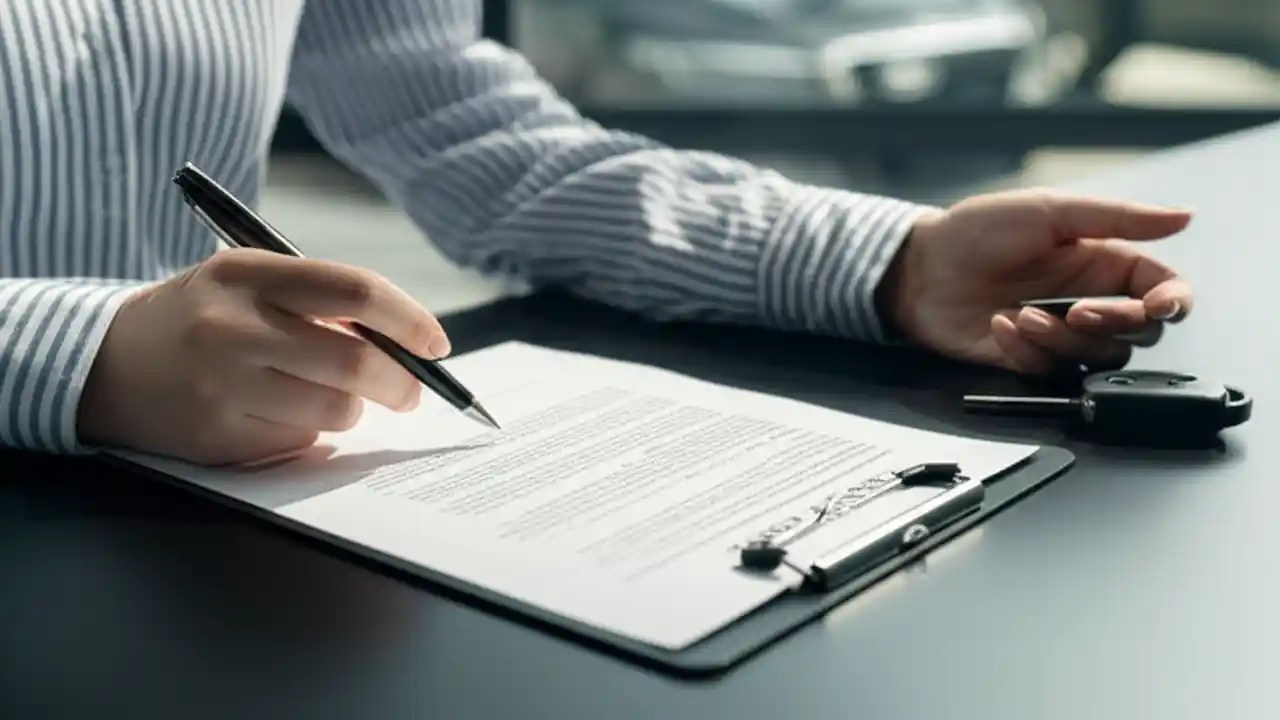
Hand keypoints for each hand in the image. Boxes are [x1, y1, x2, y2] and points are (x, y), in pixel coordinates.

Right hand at [78, 249, 449, 464]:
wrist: (106, 363)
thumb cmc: (204, 317)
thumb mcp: (249, 281)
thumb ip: (321, 300)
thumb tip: (408, 341)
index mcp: (249, 274)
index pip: (356, 291)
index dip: (410, 320)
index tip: (436, 343)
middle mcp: (233, 328)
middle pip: (356, 363)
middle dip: (401, 383)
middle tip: (410, 391)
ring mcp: (223, 386)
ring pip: (335, 411)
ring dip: (350, 409)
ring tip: (324, 395)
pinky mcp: (217, 437)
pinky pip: (300, 441)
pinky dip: (307, 430)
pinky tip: (273, 412)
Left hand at [878, 189, 1192, 373]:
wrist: (918, 267)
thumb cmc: (976, 231)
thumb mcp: (1049, 212)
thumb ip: (1118, 218)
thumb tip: (1184, 215)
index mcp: (1103, 262)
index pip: (1161, 290)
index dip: (1172, 303)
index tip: (1160, 307)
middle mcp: (1088, 300)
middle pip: (1138, 332)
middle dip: (1114, 324)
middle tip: (1078, 312)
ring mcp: (1057, 333)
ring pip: (1098, 359)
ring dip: (1064, 340)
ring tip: (1023, 313)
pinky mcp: (1026, 358)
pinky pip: (1050, 372)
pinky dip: (1028, 351)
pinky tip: (1000, 325)